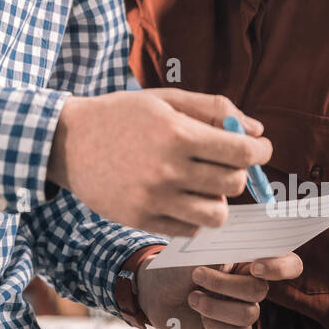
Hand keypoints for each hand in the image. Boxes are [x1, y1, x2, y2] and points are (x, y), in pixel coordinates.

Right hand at [48, 89, 269, 235]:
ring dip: (218, 199)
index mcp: (178, 134)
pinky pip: (190, 230)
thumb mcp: (166, 99)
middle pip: (234, 184)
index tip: (258, 149)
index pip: (242, 152)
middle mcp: (168, 170)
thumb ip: (214, 109)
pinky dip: (194, 217)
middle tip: (222, 162)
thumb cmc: (123, 115)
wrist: (69, 141)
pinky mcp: (142, 219)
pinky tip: (180, 198)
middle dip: (237, 172)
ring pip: (217, 215)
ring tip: (203, 185)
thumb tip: (257, 131)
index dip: (260, 151)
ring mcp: (155, 199)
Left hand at [136, 252, 303, 328]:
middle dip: (225, 284)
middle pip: (261, 289)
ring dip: (213, 305)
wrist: (154, 291)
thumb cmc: (177, 266)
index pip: (289, 264)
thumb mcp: (196, 252)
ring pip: (248, 313)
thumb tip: (240, 256)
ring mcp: (244, 310)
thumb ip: (222, 251)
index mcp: (250, 260)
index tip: (255, 267)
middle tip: (196, 275)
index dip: (281, 267)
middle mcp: (252, 286)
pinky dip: (214, 325)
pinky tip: (199, 317)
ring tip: (192, 296)